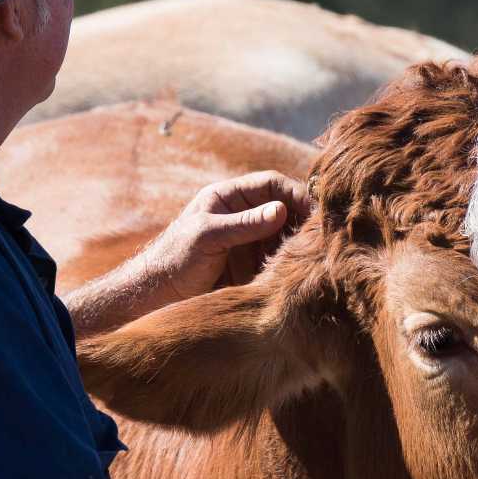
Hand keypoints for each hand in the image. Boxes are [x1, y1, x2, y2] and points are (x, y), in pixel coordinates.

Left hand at [141, 172, 311, 301]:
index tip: (313, 210)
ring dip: (298, 244)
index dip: (295, 193)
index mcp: (229, 197)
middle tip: (318, 237)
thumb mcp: (208, 236)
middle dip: (302, 220)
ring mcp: (250, 240)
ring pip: (286, 235)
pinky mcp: (252, 264)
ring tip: (309, 256)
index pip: (272, 184)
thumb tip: (281, 210)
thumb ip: (245, 223)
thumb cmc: (175, 257)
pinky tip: (298, 271)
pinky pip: (280, 258)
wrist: (159, 294)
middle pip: (284, 208)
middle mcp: (243, 215)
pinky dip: (291, 262)